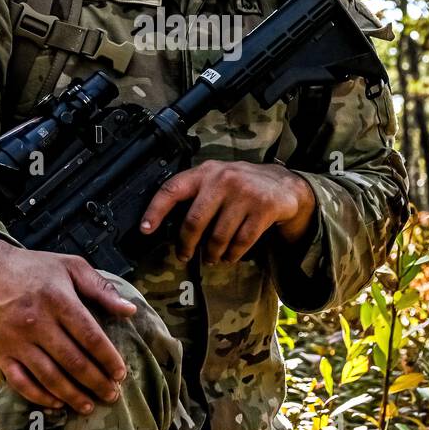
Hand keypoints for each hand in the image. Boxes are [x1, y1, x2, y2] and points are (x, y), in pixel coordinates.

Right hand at [0, 238, 136, 414]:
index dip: (108, 358)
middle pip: (72, 361)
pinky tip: (56, 403)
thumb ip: (102, 288)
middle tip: (111, 395)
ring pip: (49, 376)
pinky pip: (21, 382)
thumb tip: (130, 310)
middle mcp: (37, 321)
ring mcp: (16, 339)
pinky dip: (40, 397)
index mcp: (58, 299)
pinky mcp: (0, 352)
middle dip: (96, 382)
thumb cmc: (33, 267)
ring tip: (89, 405)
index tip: (120, 374)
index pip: (90, 336)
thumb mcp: (70, 266)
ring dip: (72, 395)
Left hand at [139, 160, 316, 264]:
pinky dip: (233, 254)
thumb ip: (195, 195)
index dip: (155, 210)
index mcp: (205, 172)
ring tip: (211, 258)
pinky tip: (230, 256)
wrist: (284, 185)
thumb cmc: (241, 186)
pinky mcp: (263, 208)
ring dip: (212, 254)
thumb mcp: (216, 180)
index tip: (144, 229)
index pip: (172, 189)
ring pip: (218, 236)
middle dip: (186, 245)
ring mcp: (245, 193)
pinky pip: (241, 242)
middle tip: (184, 255)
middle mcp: (223, 179)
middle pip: (194, 221)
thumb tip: (165, 225)